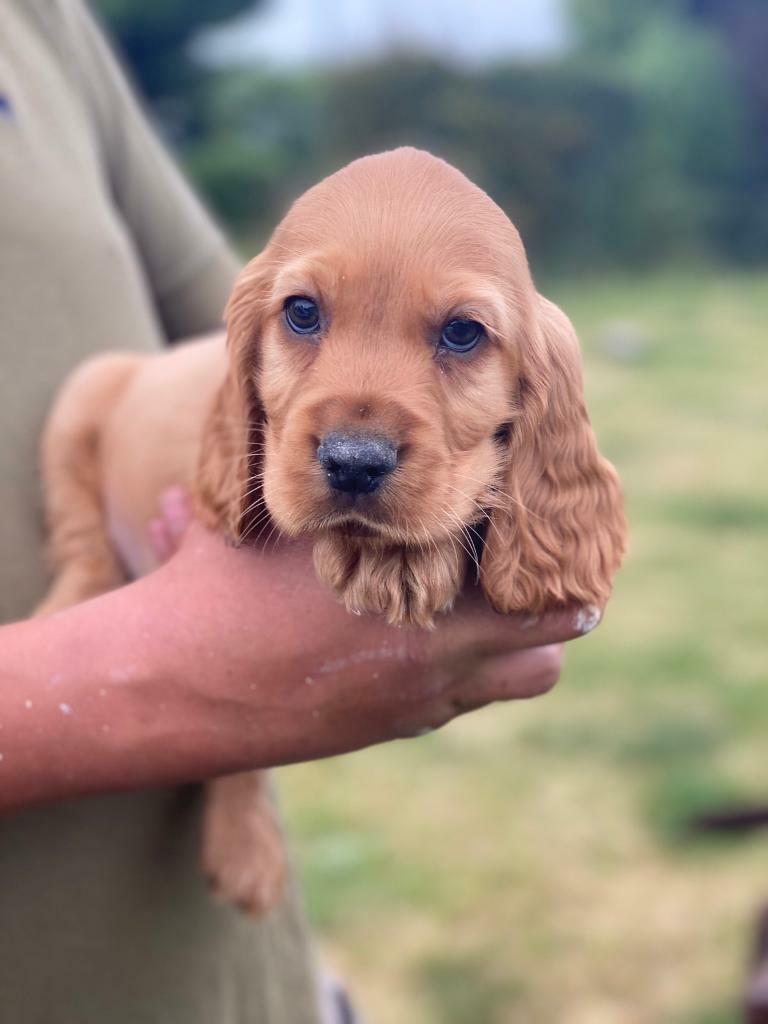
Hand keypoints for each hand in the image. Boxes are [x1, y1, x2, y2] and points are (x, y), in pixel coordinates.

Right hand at [144, 518, 591, 770]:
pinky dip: (470, 672)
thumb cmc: (215, 592)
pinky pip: (465, 702)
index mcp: (413, 593)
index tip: (546, 523)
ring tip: (497, 607)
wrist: (173, 688)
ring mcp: (418, 702)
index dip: (544, 547)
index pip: (524, 572)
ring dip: (521, 645)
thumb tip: (317, 451)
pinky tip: (431, 640)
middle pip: (550, 637)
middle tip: (535, 567)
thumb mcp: (270, 520)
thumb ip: (308, 485)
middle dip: (555, 603)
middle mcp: (432, 656)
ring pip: (522, 677)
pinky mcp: (391, 728)